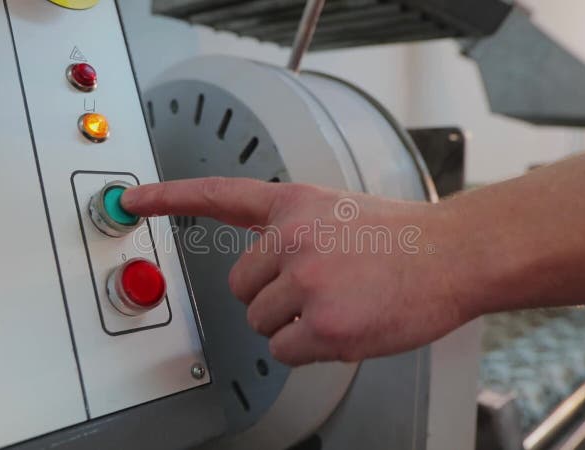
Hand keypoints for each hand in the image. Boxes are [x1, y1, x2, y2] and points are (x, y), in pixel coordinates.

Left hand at [121, 178, 477, 365]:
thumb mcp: (336, 211)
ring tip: (339, 304)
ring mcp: (305, 281)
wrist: (453, 255)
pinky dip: (308, 349)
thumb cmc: (403, 238)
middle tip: (318, 290)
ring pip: (260, 322)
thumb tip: (260, 268)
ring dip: (292, 324)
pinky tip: (345, 326)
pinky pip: (283, 351)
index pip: (218, 195)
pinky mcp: (321, 323)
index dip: (168, 199)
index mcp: (293, 205)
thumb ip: (291, 229)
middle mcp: (291, 238)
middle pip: (239, 288)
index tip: (131, 201)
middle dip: (271, 297)